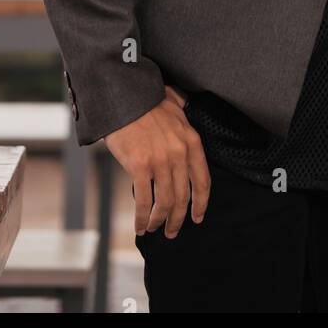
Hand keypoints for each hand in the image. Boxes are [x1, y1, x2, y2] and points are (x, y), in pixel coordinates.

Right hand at [104, 83, 210, 238]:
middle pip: (183, 196)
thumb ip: (185, 132)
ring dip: (159, 221)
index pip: (203, 181)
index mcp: (191, 141)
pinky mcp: (140, 165)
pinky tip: (140, 226)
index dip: (201, 203)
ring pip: (165, 202)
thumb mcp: (176, 112)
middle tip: (172, 231)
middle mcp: (179, 153)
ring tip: (154, 229)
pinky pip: (144, 200)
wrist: (124, 96)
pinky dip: (142, 218)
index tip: (198, 217)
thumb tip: (189, 146)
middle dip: (178, 218)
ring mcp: (160, 160)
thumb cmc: (147, 103)